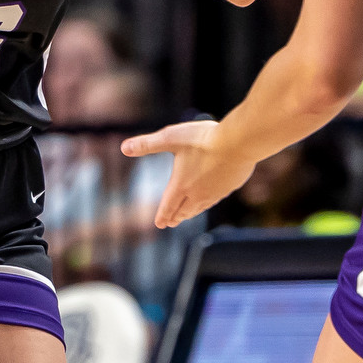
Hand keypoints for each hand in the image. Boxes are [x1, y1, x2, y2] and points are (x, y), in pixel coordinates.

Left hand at [122, 119, 253, 227]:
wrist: (239, 142)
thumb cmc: (203, 139)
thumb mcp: (171, 138)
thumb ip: (147, 144)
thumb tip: (123, 147)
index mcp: (181, 184)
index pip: (168, 206)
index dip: (162, 215)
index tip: (159, 224)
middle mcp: (197, 193)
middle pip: (184, 210)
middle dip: (176, 217)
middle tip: (171, 222)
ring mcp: (215, 192)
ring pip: (200, 208)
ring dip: (191, 213)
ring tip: (187, 215)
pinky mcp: (229, 187)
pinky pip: (215, 200)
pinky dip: (207, 204)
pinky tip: (209, 200)